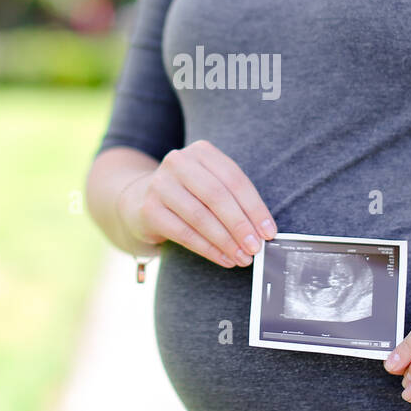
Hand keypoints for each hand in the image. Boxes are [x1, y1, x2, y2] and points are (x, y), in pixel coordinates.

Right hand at [117, 139, 276, 268]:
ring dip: (226, 241)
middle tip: (256, 247)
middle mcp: (178, 162)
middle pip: (217, 196)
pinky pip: (184, 233)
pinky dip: (208, 249)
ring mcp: (160, 185)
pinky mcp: (149, 209)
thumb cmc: (190, 194)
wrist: (141, 199)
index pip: (234, 179)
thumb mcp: (211, 185)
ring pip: (200, 216)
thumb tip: (263, 232)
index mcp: (201, 151)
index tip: (269, 231)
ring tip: (242, 258)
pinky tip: (223, 259)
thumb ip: (235, 201)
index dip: (255, 207)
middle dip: (240, 225)